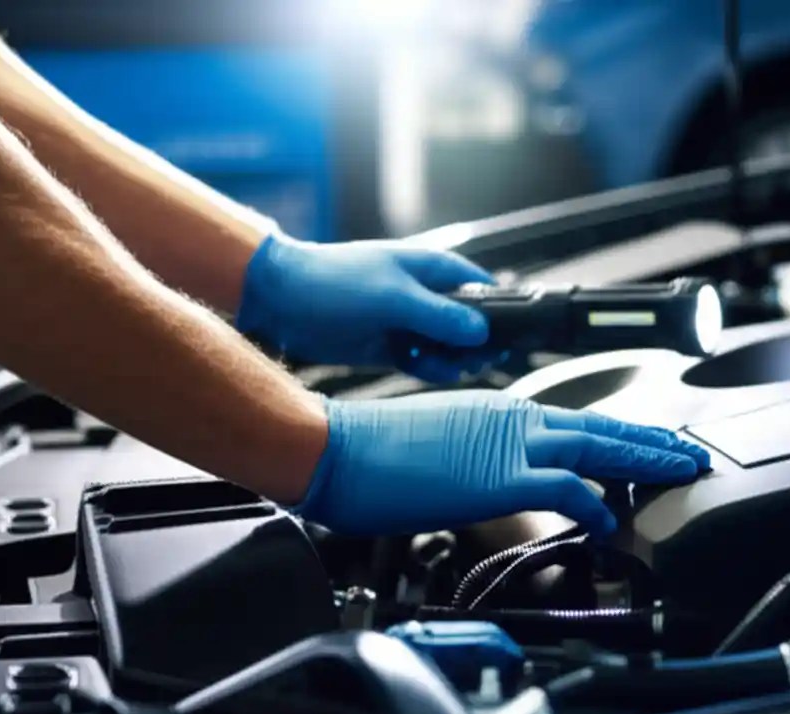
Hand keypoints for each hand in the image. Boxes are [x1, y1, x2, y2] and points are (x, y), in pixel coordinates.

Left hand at [235, 234, 496, 381]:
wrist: (281, 300)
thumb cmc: (335, 283)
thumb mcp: (392, 297)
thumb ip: (439, 315)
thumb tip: (481, 332)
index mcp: (433, 269)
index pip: (484, 287)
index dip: (502, 310)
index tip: (508, 336)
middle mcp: (426, 295)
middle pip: (472, 323)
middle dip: (477, 344)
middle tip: (471, 359)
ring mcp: (410, 321)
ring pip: (450, 347)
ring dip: (453, 360)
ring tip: (444, 365)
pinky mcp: (392, 346)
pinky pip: (425, 361)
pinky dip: (430, 368)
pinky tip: (421, 366)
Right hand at [293, 391, 711, 535]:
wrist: (339, 447)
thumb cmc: (374, 450)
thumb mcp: (442, 443)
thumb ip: (480, 455)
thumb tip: (497, 478)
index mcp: (498, 409)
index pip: (574, 420)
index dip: (616, 434)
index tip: (645, 443)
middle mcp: (512, 418)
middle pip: (600, 426)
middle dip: (650, 441)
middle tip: (686, 451)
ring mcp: (509, 444)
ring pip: (598, 446)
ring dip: (644, 461)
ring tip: (677, 472)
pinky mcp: (499, 477)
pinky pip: (566, 487)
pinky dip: (595, 502)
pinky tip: (610, 518)